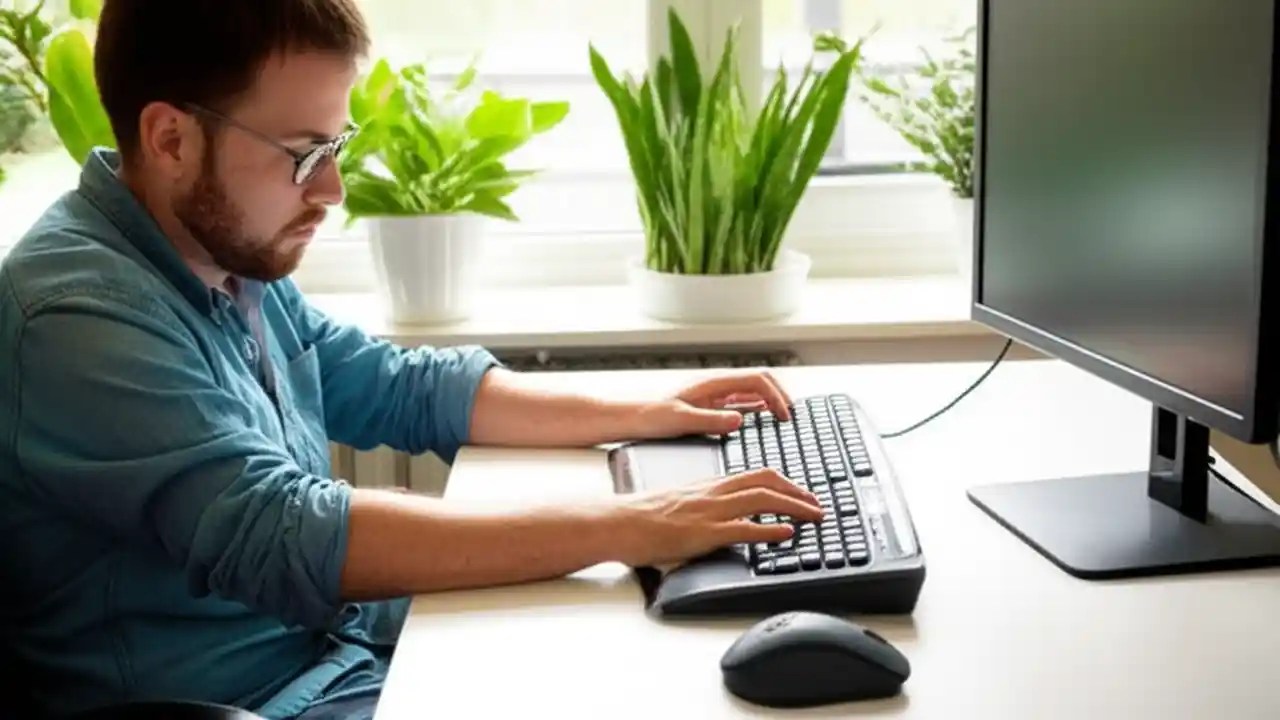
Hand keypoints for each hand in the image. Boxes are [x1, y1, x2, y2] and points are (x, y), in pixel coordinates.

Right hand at [605, 468, 823, 567]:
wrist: (618, 522)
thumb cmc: (642, 515)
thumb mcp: (680, 501)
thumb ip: (704, 503)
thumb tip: (723, 515)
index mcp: (709, 483)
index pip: (756, 474)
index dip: (785, 481)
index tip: (802, 492)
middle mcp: (714, 492)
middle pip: (767, 481)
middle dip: (798, 491)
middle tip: (818, 504)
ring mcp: (710, 511)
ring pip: (763, 499)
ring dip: (795, 506)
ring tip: (814, 516)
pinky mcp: (704, 533)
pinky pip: (745, 527)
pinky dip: (770, 529)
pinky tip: (786, 533)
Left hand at [631, 369, 793, 439]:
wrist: (632, 418)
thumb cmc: (652, 417)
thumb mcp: (682, 421)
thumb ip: (711, 420)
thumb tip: (740, 420)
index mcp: (712, 383)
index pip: (756, 380)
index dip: (776, 396)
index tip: (785, 416)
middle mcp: (716, 384)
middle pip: (759, 380)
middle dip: (779, 394)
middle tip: (791, 415)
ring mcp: (714, 393)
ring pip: (751, 390)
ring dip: (770, 399)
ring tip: (783, 416)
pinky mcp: (710, 404)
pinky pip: (740, 401)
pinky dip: (756, 407)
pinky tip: (761, 418)